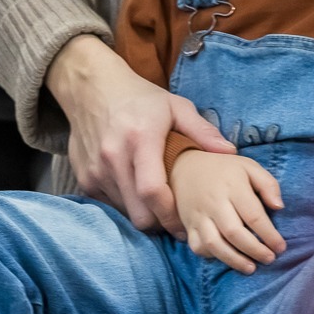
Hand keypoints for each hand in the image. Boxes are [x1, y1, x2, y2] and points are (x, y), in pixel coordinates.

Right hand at [46, 36, 235, 232]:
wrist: (91, 89)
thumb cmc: (139, 99)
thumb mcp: (175, 106)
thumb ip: (202, 131)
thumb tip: (230, 153)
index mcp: (140, 139)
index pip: (153, 191)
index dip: (171, 215)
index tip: (185, 224)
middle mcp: (113, 157)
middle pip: (139, 213)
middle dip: (160, 223)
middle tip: (174, 217)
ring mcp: (95, 170)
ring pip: (125, 213)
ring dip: (142, 213)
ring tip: (156, 202)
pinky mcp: (84, 178)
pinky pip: (110, 205)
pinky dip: (125, 204)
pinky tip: (135, 190)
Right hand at [169, 150, 285, 274]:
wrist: (184, 165)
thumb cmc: (224, 169)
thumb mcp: (249, 167)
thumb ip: (268, 184)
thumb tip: (279, 207)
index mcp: (232, 187)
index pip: (254, 216)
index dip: (270, 235)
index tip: (281, 247)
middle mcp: (214, 203)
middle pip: (234, 233)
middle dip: (254, 250)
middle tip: (269, 259)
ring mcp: (198, 215)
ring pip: (213, 243)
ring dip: (233, 260)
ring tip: (250, 268)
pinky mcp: (187, 224)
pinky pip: (197, 246)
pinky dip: (211, 256)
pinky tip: (226, 258)